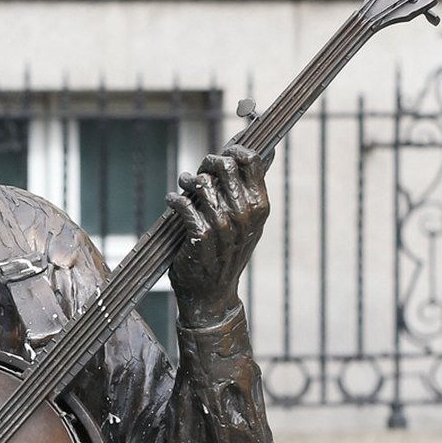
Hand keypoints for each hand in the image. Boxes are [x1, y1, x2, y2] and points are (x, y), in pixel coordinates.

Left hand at [164, 144, 270, 327]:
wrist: (213, 292)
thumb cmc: (229, 252)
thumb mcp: (249, 221)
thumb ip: (252, 189)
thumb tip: (269, 151)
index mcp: (260, 206)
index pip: (251, 161)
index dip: (234, 150)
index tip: (223, 154)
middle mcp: (244, 214)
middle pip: (224, 166)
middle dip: (208, 162)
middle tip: (199, 170)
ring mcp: (222, 226)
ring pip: (201, 182)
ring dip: (187, 180)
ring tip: (183, 183)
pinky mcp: (200, 236)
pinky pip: (184, 204)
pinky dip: (175, 199)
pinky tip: (173, 200)